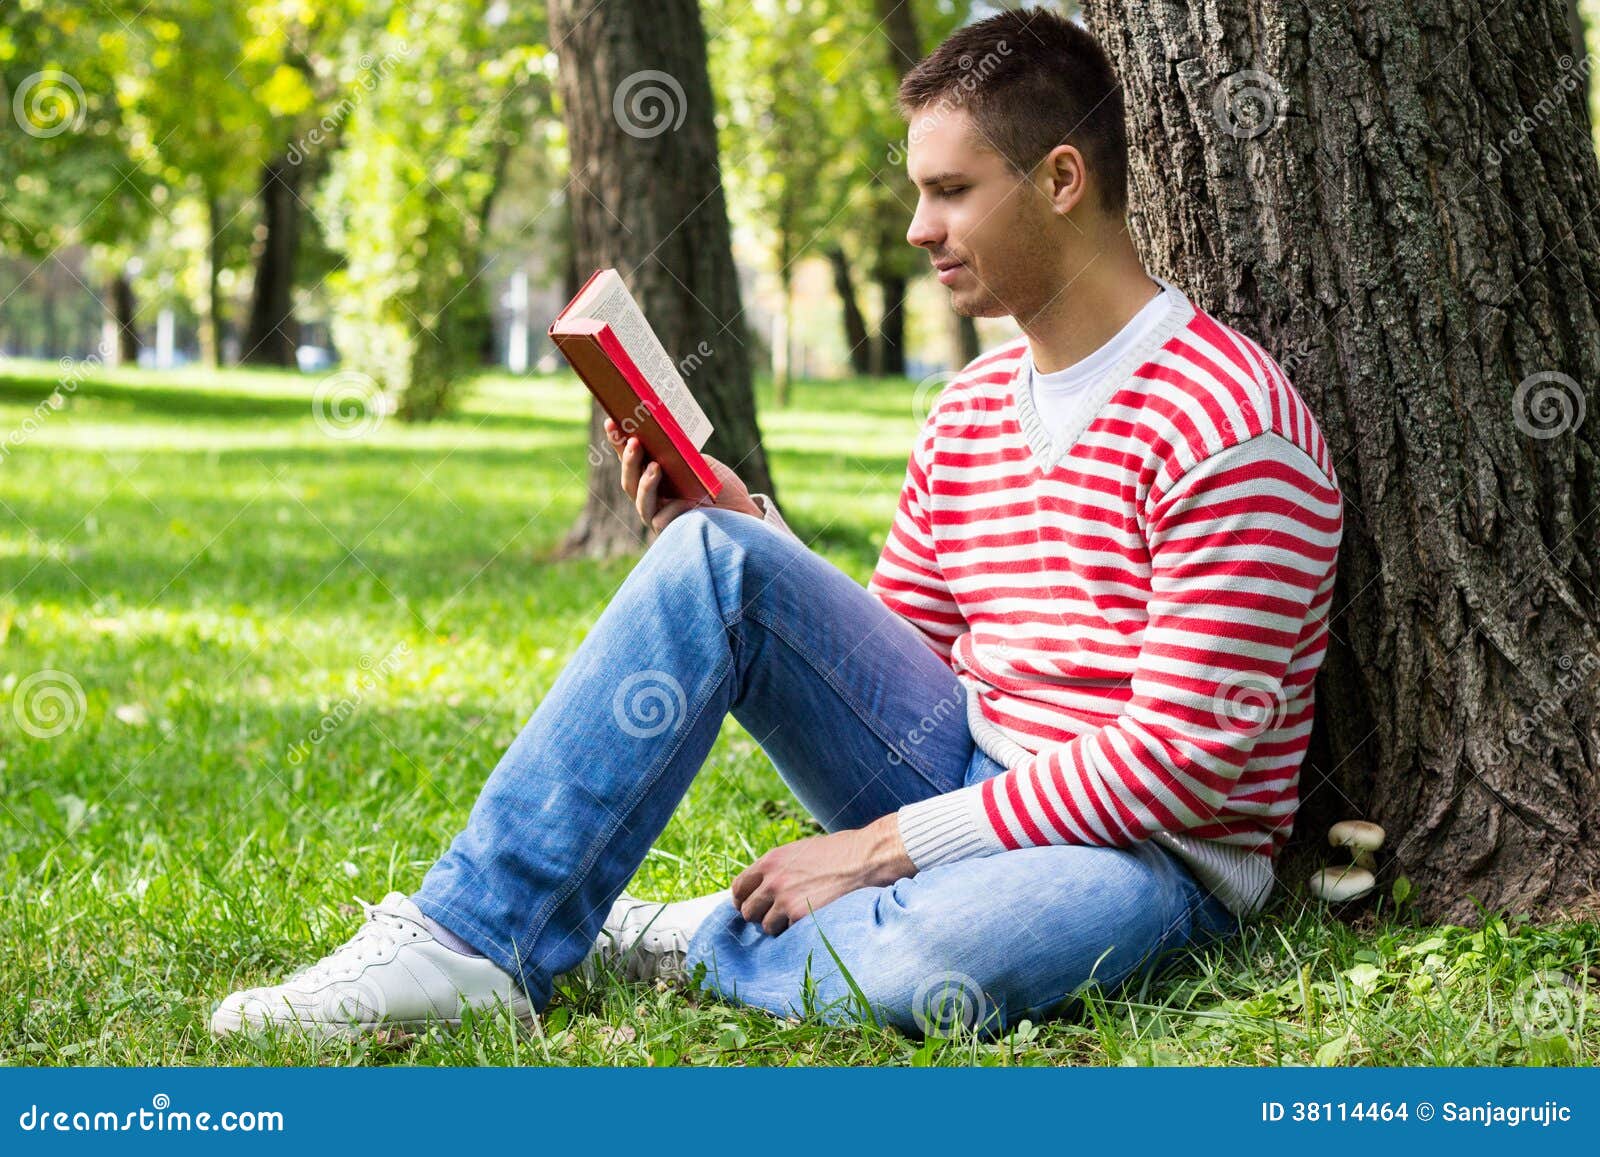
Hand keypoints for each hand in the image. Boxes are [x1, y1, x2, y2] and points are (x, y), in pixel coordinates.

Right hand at [603, 417, 761, 533]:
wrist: (742, 510)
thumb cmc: (719, 485)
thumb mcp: (698, 462)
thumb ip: (678, 452)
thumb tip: (660, 432)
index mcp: (653, 475)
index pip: (631, 458)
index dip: (618, 442)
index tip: (611, 422)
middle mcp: (651, 496)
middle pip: (629, 480)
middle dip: (629, 460)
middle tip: (634, 441)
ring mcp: (658, 514)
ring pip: (641, 501)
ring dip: (645, 483)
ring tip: (654, 466)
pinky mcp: (672, 531)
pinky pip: (663, 520)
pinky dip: (675, 508)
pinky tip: (686, 503)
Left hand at [730, 813, 916, 935]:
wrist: (867, 858)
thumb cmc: (838, 853)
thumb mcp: (799, 852)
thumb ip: (777, 869)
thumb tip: (760, 890)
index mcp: (770, 861)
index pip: (738, 887)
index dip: (742, 900)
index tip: (750, 907)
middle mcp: (772, 880)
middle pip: (748, 912)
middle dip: (761, 916)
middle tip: (777, 915)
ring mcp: (785, 900)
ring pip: (767, 927)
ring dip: (780, 926)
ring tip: (801, 915)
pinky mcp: (801, 917)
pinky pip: (789, 934)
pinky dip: (799, 930)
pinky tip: (815, 918)